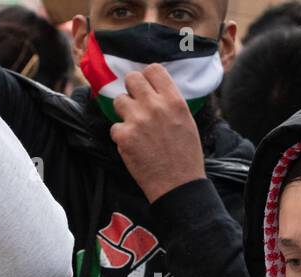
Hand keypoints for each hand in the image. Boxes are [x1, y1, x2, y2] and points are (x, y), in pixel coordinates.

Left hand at [109, 63, 206, 203]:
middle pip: (132, 79)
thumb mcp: (186, 120)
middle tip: (135, 102)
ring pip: (119, 101)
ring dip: (123, 111)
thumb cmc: (185, 154)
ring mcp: (137, 120)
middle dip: (131, 89)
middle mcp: (155, 106)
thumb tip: (155, 90)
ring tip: (133, 123)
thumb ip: (170, 102)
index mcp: (174, 100)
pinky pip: (114, 127)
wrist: (177, 183)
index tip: (146, 86)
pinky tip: (131, 144)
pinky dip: (120, 135)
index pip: (153, 70)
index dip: (147, 77)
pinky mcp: (123, 137)